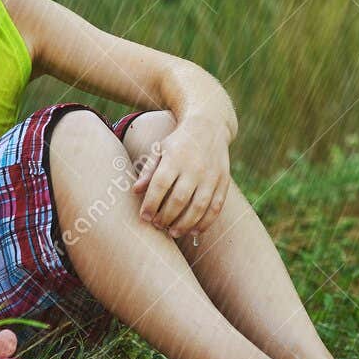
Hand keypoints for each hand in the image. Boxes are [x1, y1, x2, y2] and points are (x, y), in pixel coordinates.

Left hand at [131, 119, 232, 240]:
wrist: (209, 126)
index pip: (160, 185)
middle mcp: (194, 167)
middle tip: (158, 226)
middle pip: (179, 199)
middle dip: (166, 217)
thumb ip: (148, 170)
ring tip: (173, 232)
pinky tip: (194, 231)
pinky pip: (216, 207)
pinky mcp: (223, 181)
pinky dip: (205, 222)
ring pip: (199, 207)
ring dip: (185, 224)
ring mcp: (211, 175)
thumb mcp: (159, 149)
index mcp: (175, 158)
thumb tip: (135, 191)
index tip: (144, 217)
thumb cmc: (178, 142)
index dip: (151, 204)